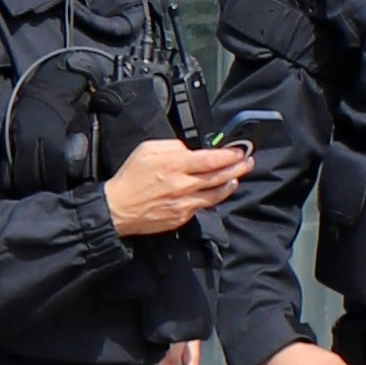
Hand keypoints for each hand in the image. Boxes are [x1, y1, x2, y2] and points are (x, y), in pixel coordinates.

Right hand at [103, 136, 253, 241]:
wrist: (117, 209)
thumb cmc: (131, 177)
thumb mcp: (148, 149)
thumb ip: (173, 146)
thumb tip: (190, 150)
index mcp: (176, 165)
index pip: (212, 159)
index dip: (230, 155)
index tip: (240, 151)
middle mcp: (183, 185)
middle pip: (219, 176)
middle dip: (237, 168)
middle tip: (248, 162)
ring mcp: (184, 204)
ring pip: (216, 194)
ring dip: (230, 184)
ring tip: (237, 177)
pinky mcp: (181, 218)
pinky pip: (202, 207)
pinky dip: (213, 199)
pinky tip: (218, 193)